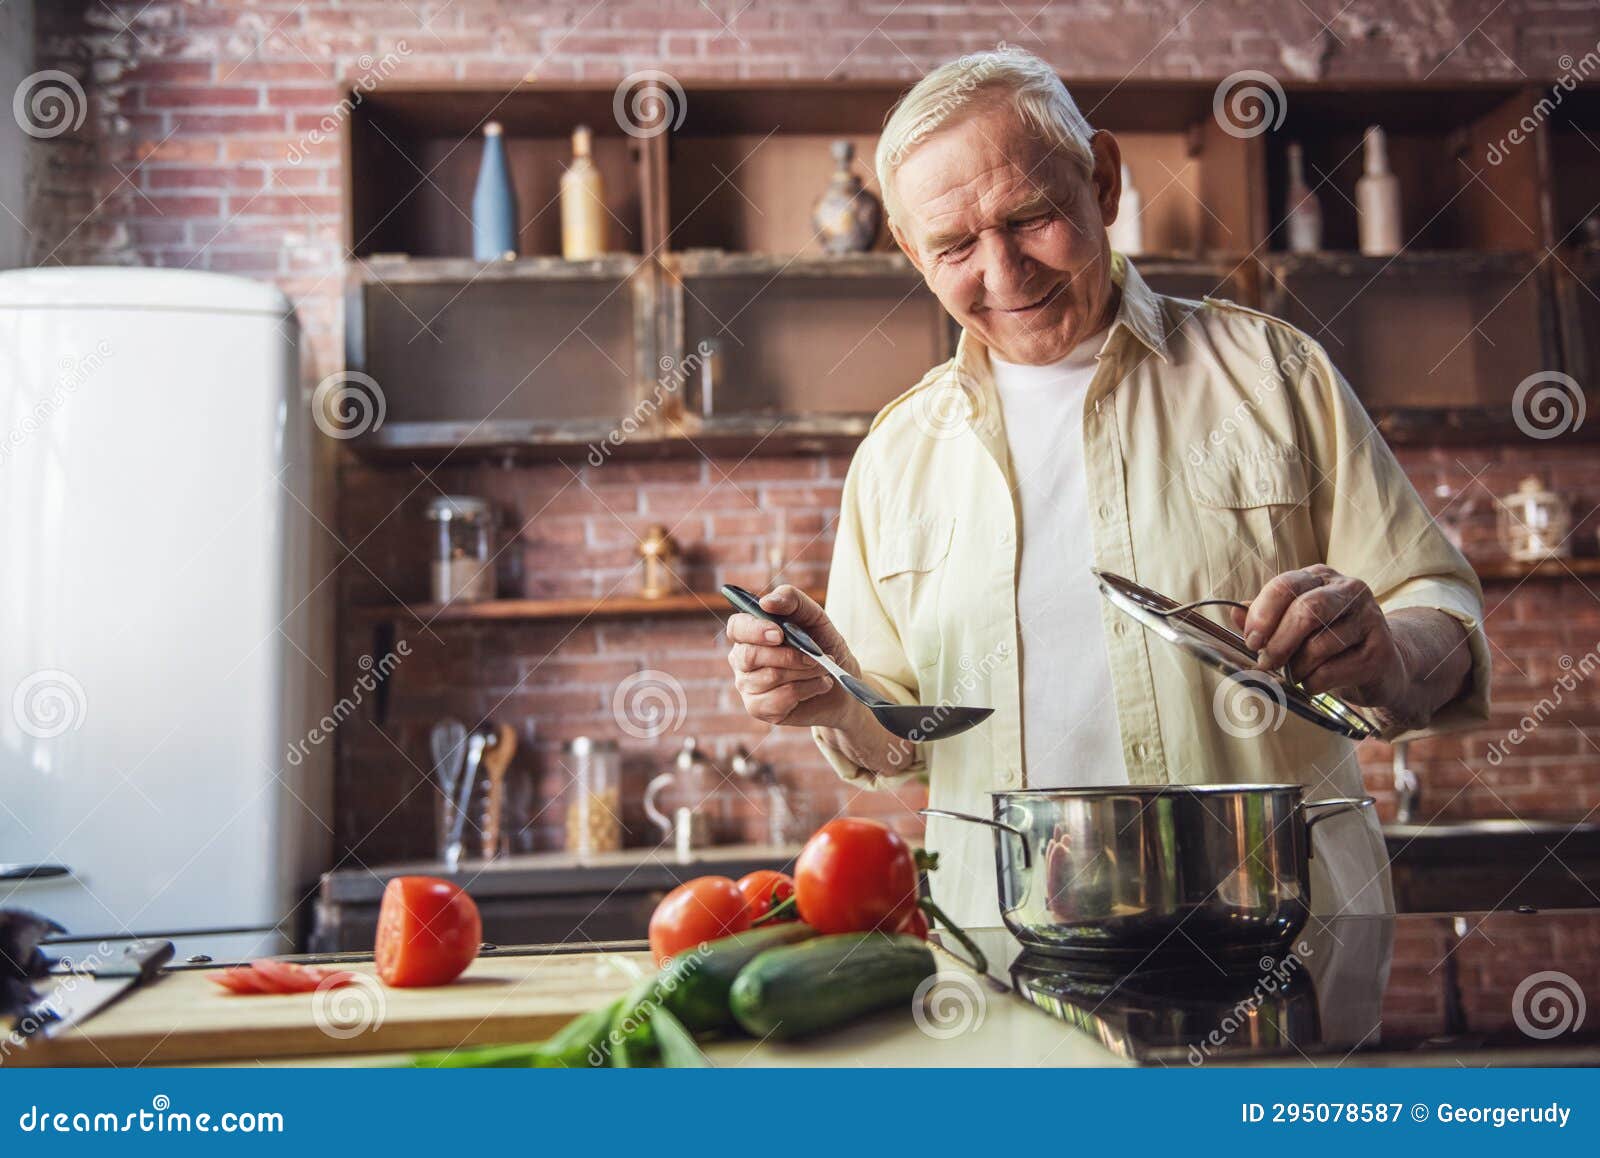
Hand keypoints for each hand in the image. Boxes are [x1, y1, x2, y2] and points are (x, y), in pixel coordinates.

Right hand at [726, 585, 856, 728]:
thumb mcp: (815, 616)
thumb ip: (792, 600)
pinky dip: (807, 690)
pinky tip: (818, 686)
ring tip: (822, 669)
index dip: (754, 630)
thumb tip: (766, 602)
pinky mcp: (759, 708)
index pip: (737, 627)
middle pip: (749, 656)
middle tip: (815, 656)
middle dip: (788, 656)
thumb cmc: (823, 645)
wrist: (842, 683)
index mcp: (750, 632)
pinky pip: (778, 699)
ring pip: (769, 678)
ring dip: (805, 672)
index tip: (779, 634)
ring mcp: (747, 686)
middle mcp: (742, 659)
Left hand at [1232, 565, 1407, 708]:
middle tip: (1267, 663)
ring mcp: (1369, 619)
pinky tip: (1313, 682)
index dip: (1263, 614)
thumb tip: (1234, 612)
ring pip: (1320, 645)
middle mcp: (1349, 590)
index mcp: (1320, 578)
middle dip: (1279, 642)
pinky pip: (1333, 671)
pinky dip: (1313, 682)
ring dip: (1297, 668)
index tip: (1251, 641)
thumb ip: (1265, 616)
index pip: (1286, 585)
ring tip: (1295, 674)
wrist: (1381, 665)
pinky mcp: (1379, 652)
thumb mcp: (1294, 622)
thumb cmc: (1327, 641)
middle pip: (1306, 611)